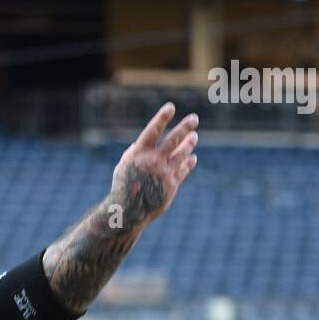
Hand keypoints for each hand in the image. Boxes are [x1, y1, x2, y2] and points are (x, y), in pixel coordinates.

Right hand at [109, 104, 197, 230]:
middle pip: (173, 140)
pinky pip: (183, 171)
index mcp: (139, 154)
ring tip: (194, 137)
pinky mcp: (171, 186)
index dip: (161, 118)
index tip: (170, 107)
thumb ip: (134, 153)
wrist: (128, 212)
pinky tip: (191, 158)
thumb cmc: (124, 187)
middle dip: (185, 128)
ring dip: (189, 144)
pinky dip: (188, 163)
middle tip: (194, 119)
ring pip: (181, 154)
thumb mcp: (124, 166)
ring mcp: (163, 174)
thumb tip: (140, 142)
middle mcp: (153, 161)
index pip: (152, 131)